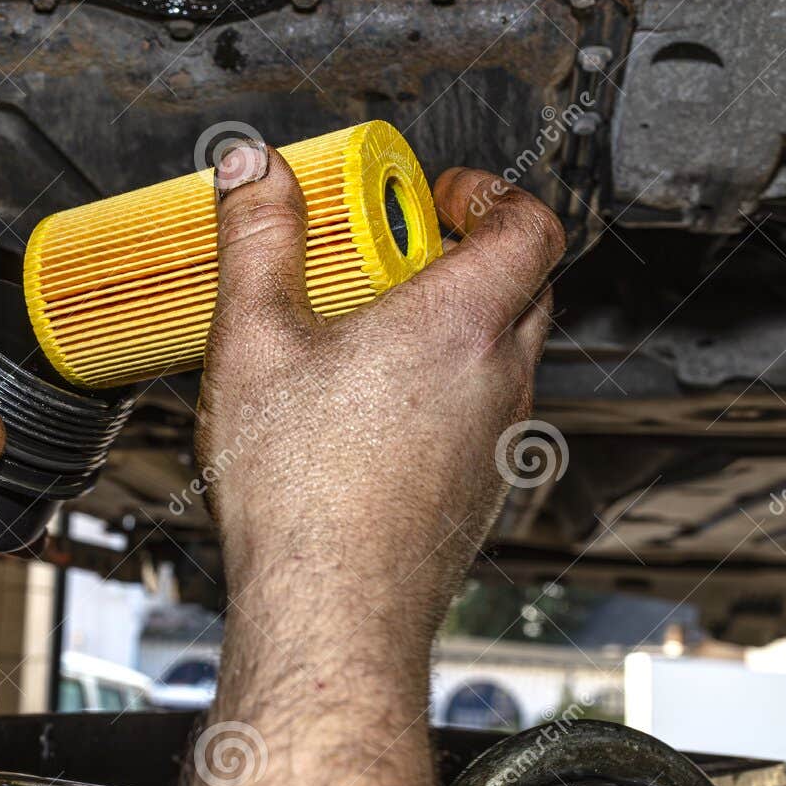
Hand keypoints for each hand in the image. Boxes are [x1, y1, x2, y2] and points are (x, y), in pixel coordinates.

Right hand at [184, 143, 563, 785]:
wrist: (331, 612)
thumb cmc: (302, 493)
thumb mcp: (254, 340)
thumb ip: (259, 242)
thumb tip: (256, 174)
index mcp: (460, 325)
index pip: (532, 225)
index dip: (493, 194)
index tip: (439, 196)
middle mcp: (500, 380)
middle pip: (525, 285)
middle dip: (469, 252)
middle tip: (395, 255)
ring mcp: (498, 440)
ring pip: (505, 353)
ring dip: (456, 323)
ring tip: (369, 332)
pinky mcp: (481, 489)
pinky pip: (483, 411)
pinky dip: (446, 387)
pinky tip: (366, 413)